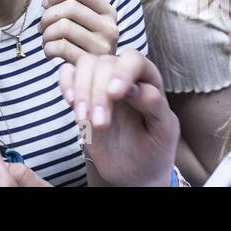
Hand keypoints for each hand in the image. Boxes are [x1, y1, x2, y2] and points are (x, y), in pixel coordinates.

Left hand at [40, 0, 119, 63]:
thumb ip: (75, 1)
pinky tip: (49, 51)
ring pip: (63, 27)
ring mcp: (101, 47)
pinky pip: (60, 47)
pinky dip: (48, 47)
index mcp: (108, 12)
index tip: (46, 3)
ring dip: (46, 33)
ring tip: (46, 39)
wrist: (97, 76)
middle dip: (48, 15)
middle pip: (70, 7)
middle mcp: (109, 28)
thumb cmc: (85, 43)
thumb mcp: (87, 20)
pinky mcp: (89, 63)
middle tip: (42, 25)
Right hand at [61, 50, 178, 186]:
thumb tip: (137, 88)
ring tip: (83, 120)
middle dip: (98, 93)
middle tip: (101, 125)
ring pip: (85, 64)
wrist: (135, 171)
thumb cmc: (154, 148)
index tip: (115, 95)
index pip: (134, 60)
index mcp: (148, 79)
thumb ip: (155, 106)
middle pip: (104, 63)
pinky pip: (68, 73)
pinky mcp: (83, 93)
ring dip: (81, 91)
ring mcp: (101, 82)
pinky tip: (71, 104)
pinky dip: (65, 83)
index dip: (123, 72)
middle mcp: (123, 75)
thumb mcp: (164, 131)